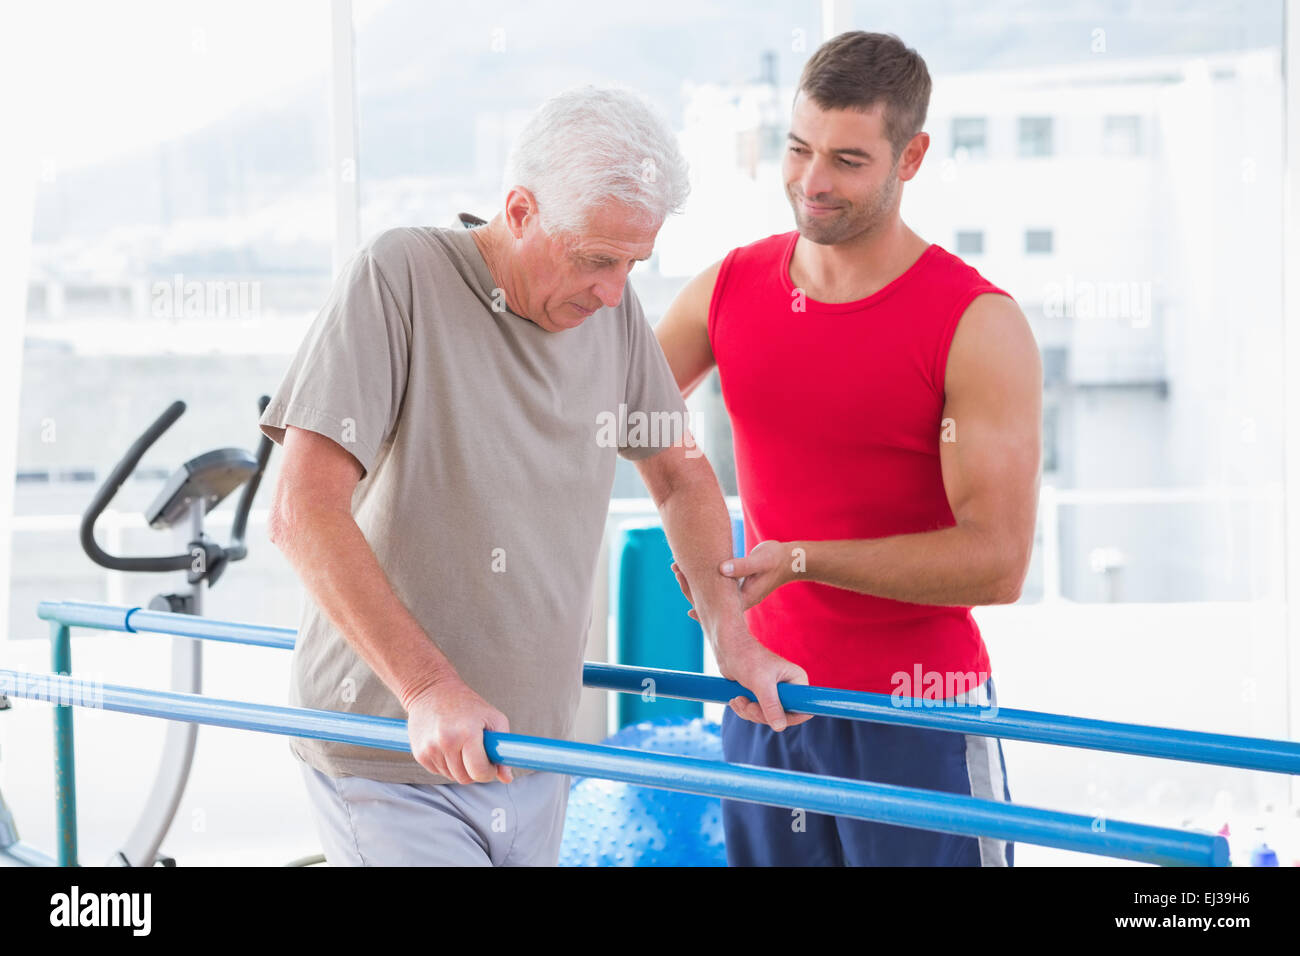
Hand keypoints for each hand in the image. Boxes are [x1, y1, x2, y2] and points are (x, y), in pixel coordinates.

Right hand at [405, 678, 512, 784]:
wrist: (431, 689)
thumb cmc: (468, 704)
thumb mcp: (493, 718)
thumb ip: (502, 748)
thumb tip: (507, 778)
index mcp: (467, 733)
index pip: (479, 772)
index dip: (488, 772)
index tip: (490, 764)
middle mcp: (446, 742)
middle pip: (465, 778)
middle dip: (474, 770)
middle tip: (477, 753)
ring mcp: (430, 749)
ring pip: (451, 776)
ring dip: (459, 767)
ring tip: (461, 745)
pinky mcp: (419, 753)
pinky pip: (438, 771)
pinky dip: (446, 764)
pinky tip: (447, 745)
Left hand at [670, 539, 797, 619]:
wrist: (792, 561)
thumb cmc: (777, 559)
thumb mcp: (760, 561)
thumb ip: (742, 566)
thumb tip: (721, 569)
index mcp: (743, 599)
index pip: (714, 605)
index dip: (696, 597)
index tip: (681, 585)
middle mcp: (739, 600)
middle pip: (709, 601)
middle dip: (690, 587)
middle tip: (675, 568)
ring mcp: (739, 594)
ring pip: (711, 594)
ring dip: (695, 582)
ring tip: (678, 567)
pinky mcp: (739, 586)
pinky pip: (717, 586)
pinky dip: (705, 579)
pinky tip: (695, 570)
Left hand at [714, 635, 814, 731]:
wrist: (728, 648)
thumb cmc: (747, 658)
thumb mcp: (761, 683)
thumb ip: (771, 705)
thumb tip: (780, 727)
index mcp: (797, 681)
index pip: (804, 709)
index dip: (789, 718)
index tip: (770, 718)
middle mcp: (789, 688)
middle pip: (782, 717)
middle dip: (761, 715)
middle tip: (749, 705)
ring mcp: (774, 694)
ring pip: (766, 717)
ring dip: (749, 712)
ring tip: (739, 699)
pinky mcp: (760, 696)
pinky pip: (755, 713)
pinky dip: (744, 710)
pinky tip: (736, 699)